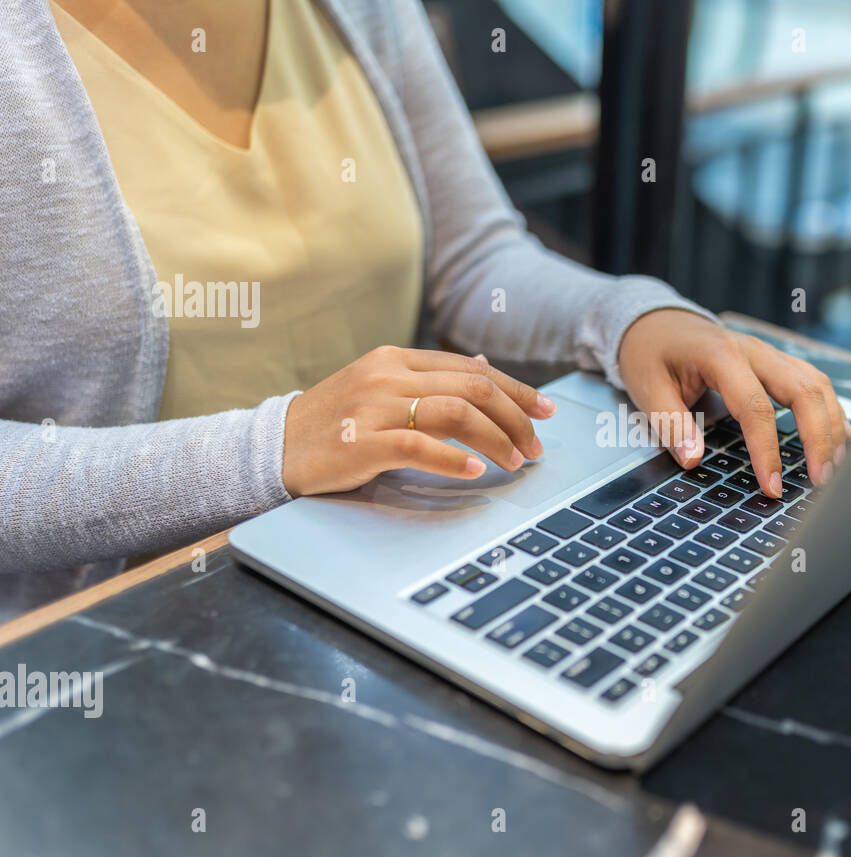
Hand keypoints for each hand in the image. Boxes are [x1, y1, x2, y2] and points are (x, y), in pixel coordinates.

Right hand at [281, 346, 553, 496]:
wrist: (272, 448)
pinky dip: (454, 458)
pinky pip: (419, 446)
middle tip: (537, 446)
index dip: (516, 390)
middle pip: (473, 386)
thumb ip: (431, 379)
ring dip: (495, 438)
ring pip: (455, 412)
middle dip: (515, 417)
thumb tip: (484, 367)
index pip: (472, 368)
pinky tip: (476, 471)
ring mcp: (372, 407)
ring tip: (516, 461)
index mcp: (396, 359)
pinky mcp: (360, 442)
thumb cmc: (334, 424)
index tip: (545, 411)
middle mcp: (387, 376)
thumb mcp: (381, 388)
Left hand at [617, 310, 849, 497]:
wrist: (654, 321)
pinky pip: (814, 383)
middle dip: (818, 440)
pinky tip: (840, 438)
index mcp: (721, 356)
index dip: (767, 451)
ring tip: (836, 466)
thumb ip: (671, 425)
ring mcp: (769, 354)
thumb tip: (694, 460)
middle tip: (821, 481)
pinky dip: (830, 411)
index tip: (772, 486)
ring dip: (832, 426)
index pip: (756, 408)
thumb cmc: (650, 353)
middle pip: (804, 392)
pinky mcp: (776, 362)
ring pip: (817, 385)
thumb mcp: (647, 388)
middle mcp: (754, 350)